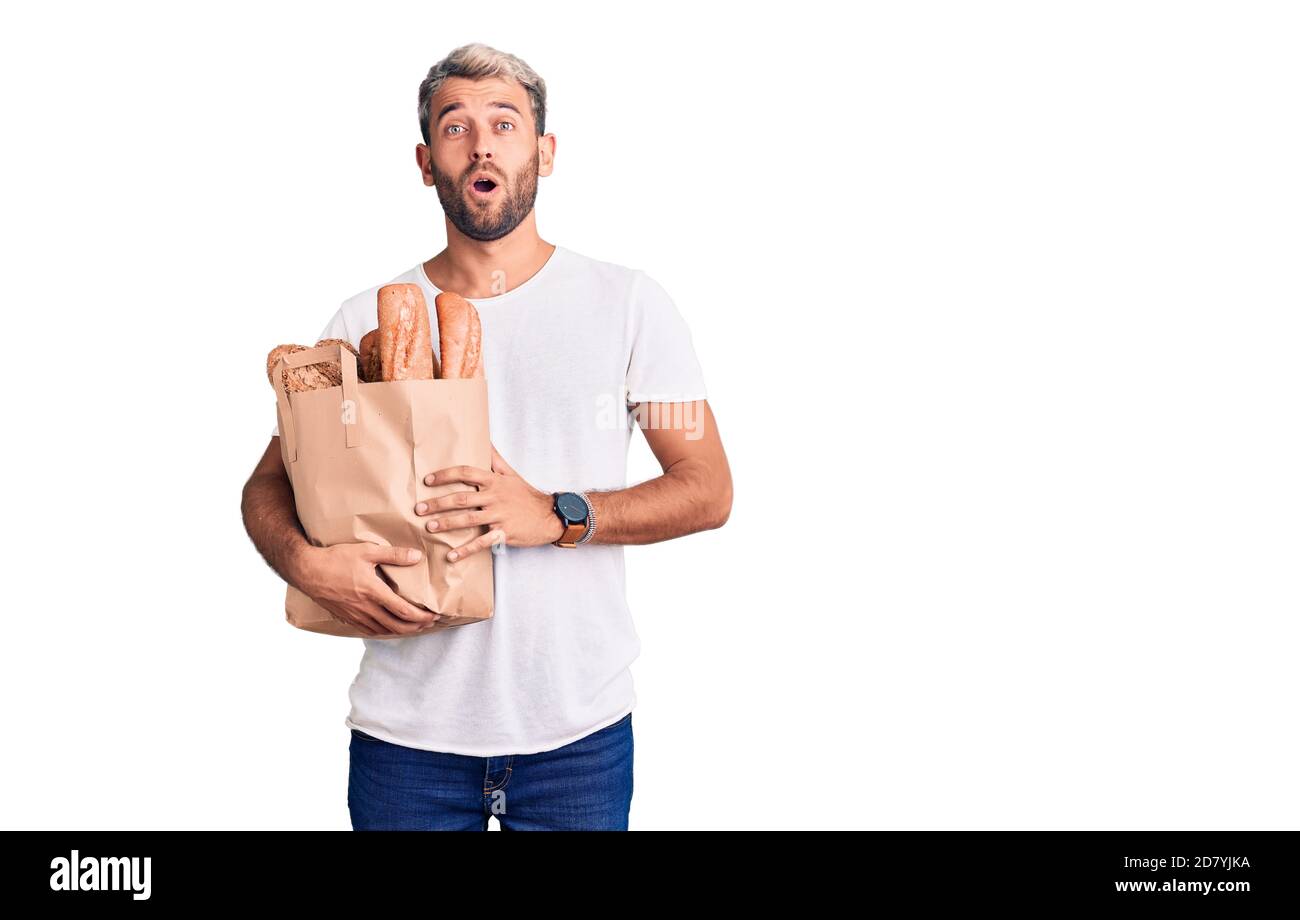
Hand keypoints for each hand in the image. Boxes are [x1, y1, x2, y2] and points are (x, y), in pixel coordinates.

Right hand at [295, 542, 439, 638]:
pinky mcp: (346, 617)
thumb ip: (393, 555)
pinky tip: (389, 627)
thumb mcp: (366, 551)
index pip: (404, 611)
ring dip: (401, 631)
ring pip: (384, 631)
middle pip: (397, 626)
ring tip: (414, 626)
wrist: (307, 570)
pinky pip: (369, 630)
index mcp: (373, 592)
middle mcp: (365, 608)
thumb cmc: (336, 559)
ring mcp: (355, 615)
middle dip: (416, 627)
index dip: (422, 617)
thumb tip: (416, 556)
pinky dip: (384, 631)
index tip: (433, 615)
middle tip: (429, 623)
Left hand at [415, 443, 564, 562]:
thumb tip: (485, 440)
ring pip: (468, 520)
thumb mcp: (512, 474)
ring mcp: (499, 516)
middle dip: (438, 503)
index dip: (445, 475)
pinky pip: (482, 542)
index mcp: (494, 481)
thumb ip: (495, 459)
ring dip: (446, 524)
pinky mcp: (504, 533)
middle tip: (419, 508)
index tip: (428, 480)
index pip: (466, 473)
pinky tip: (451, 556)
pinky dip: (466, 550)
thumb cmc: (527, 495)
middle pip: (461, 498)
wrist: (550, 516)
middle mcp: (495, 497)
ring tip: (429, 528)